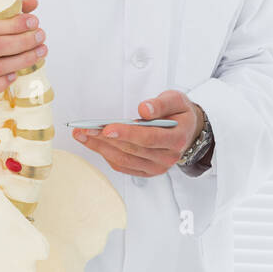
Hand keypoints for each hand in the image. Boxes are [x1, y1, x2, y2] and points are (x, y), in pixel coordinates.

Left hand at [71, 90, 203, 176]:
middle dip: (105, 139)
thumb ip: (161, 104)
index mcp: (177, 139)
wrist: (189, 131)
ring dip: (100, 148)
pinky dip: (107, 156)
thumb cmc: (180, 113)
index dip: (126, 134)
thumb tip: (144, 109)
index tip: (107, 128)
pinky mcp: (147, 172)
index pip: (148, 138)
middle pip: (131, 150)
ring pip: (123, 160)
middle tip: (85, 128)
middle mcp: (167, 157)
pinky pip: (123, 166)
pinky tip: (95, 144)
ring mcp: (157, 167)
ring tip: (83, 135)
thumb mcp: (176, 100)